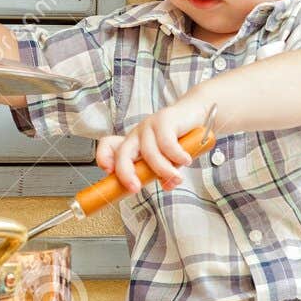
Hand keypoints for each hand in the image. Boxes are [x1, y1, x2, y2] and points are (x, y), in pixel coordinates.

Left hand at [95, 96, 209, 193]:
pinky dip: (176, 156)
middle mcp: (137, 134)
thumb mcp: (167, 159)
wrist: (195, 113)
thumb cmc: (178, 137)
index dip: (104, 158)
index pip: (108, 145)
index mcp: (133, 144)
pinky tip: (185, 160)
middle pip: (123, 153)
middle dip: (126, 173)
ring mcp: (150, 126)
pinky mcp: (165, 119)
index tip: (109, 172)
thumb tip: (168, 186)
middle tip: (136, 188)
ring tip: (177, 178)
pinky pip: (167, 143)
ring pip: (149, 152)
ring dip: (164, 170)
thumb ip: (164, 172)